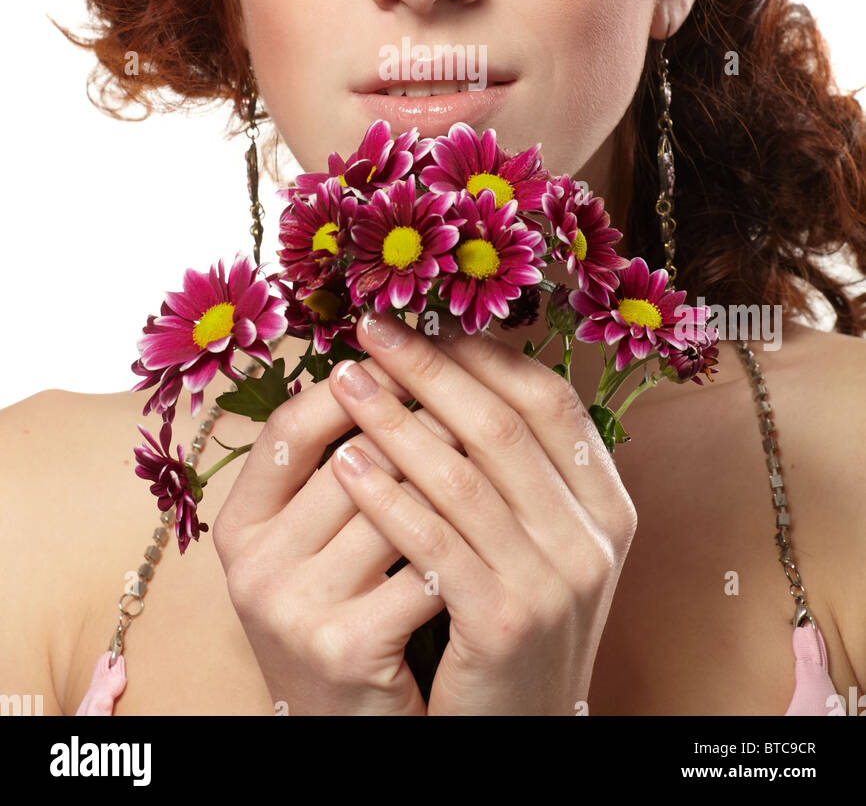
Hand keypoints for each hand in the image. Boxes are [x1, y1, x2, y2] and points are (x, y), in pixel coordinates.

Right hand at [211, 351, 465, 715]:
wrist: (352, 727)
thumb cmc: (347, 611)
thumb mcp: (318, 541)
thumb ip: (338, 464)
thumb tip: (400, 364)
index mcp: (240, 522)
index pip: (293, 424)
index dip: (359, 384)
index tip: (416, 353)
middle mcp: (253, 562)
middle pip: (357, 457)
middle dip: (429, 423)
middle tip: (481, 394)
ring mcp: (294, 607)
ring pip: (400, 508)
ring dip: (459, 479)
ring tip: (501, 454)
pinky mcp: (345, 647)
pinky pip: (425, 569)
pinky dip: (465, 548)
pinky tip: (497, 533)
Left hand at [328, 311, 637, 715]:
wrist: (518, 737)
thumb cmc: (514, 624)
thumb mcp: (543, 543)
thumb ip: (520, 470)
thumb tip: (458, 367)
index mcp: (608, 506)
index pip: (549, 401)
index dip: (483, 356)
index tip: (425, 324)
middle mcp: (593, 539)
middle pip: (502, 425)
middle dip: (430, 368)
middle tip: (373, 329)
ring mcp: (555, 583)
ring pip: (462, 475)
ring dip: (395, 418)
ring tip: (345, 381)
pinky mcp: (504, 623)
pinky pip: (433, 540)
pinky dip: (385, 494)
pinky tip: (345, 462)